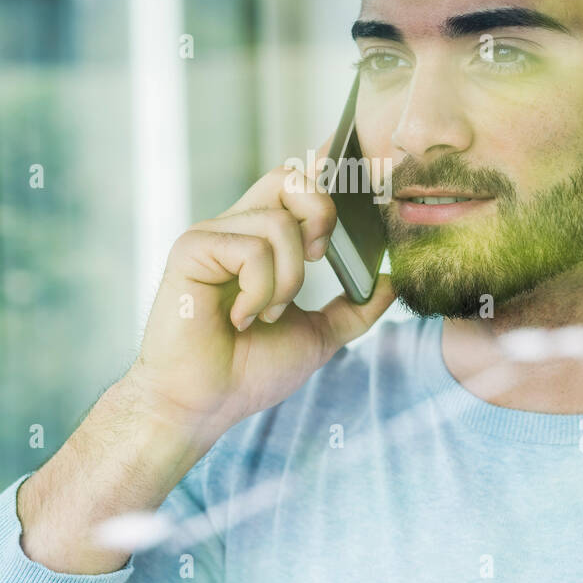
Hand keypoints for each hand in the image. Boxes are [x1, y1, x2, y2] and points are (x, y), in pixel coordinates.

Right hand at [129, 138, 394, 443]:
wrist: (204, 405)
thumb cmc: (248, 371)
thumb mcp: (317, 336)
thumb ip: (353, 308)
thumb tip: (391, 281)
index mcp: (262, 241)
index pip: (297, 183)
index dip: (326, 178)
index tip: (350, 207)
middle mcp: (236, 229)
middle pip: (289, 177)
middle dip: (320, 214)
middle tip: (317, 261)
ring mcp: (211, 236)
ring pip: (278, 223)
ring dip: (287, 280)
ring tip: (267, 314)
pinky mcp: (191, 250)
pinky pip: (251, 250)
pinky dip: (259, 292)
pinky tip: (241, 319)